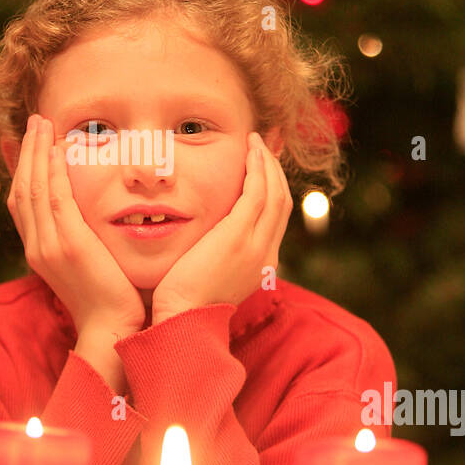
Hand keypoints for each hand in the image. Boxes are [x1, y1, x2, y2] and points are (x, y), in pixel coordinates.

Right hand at [7, 113, 146, 339]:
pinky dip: (53, 173)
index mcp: (39, 252)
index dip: (21, 170)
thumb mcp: (87, 268)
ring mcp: (49, 246)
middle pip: (22, 190)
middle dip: (26, 153)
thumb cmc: (108, 302)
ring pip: (34, 189)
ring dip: (37, 153)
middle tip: (32, 122)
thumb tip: (90, 223)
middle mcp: (37, 247)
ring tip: (42, 123)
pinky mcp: (69, 246)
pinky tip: (58, 150)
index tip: (24, 144)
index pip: (22, 203)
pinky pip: (55, 200)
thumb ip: (81, 243)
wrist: (110, 330)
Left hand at [151, 131, 291, 320]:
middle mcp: (266, 253)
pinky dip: (258, 168)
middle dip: (276, 170)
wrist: (181, 323)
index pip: (275, 218)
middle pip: (282, 201)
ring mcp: (256, 245)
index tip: (263, 168)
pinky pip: (258, 192)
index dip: (273, 189)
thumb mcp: (207, 278)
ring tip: (257, 141)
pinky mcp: (239, 236)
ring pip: (275, 192)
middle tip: (266, 145)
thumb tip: (203, 243)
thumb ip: (212, 257)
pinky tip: (250, 150)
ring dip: (267, 163)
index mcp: (260, 264)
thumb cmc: (182, 305)